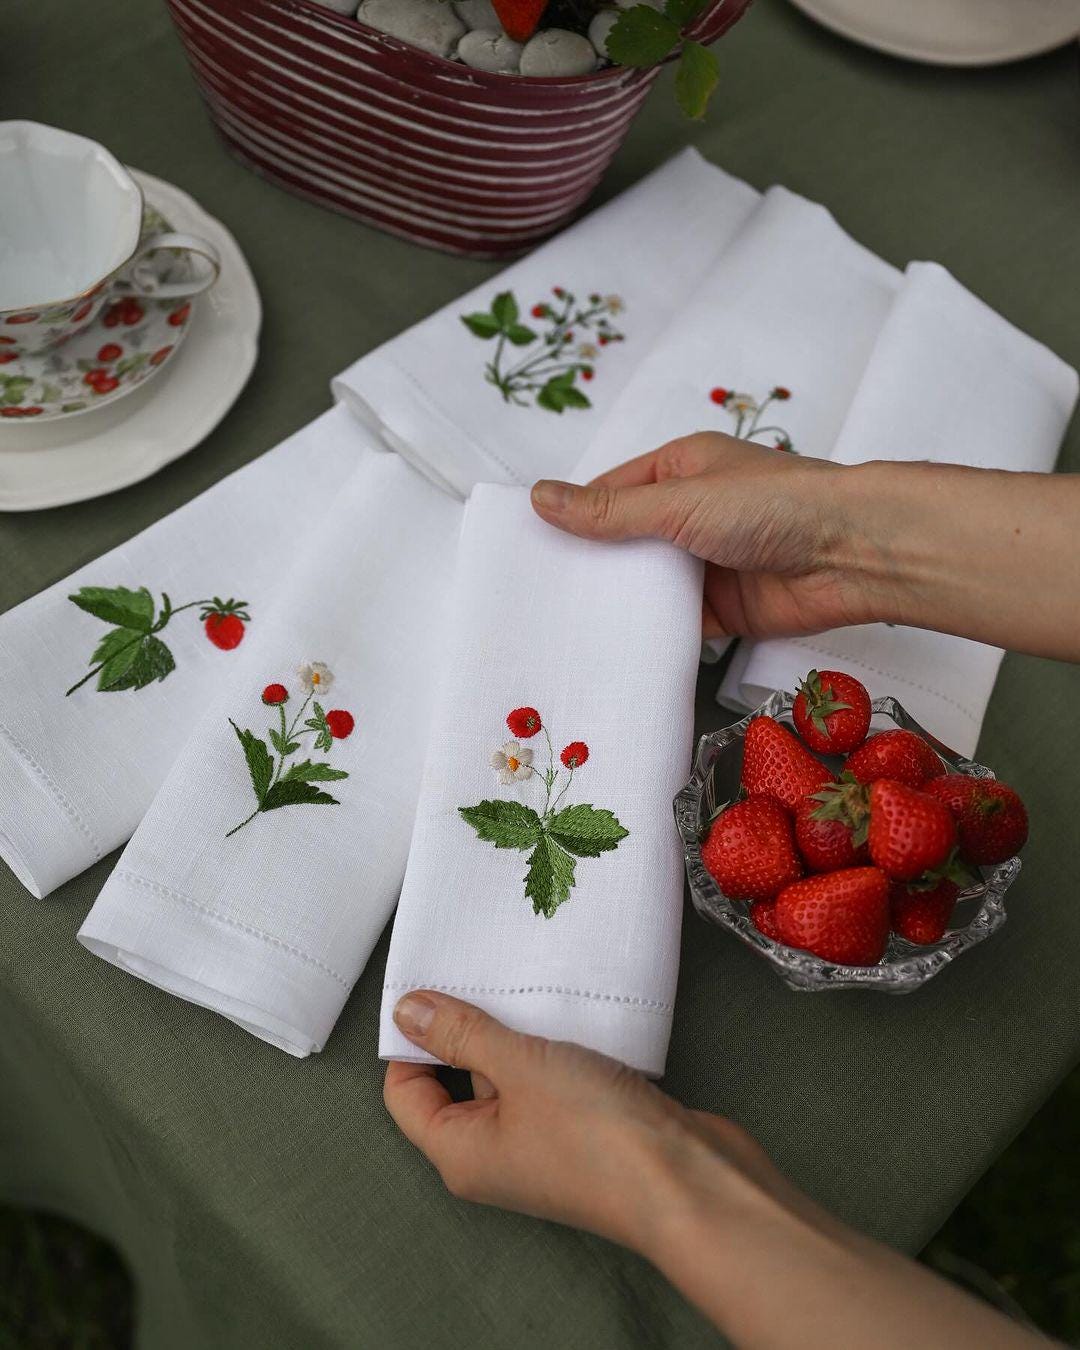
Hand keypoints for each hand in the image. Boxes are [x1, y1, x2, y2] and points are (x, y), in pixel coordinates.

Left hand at [382, 990, 772, 1254]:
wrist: (688, 1181)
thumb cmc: (594, 1134)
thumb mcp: (517, 1066)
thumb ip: (462, 1034)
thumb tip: (406, 1012)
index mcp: (459, 1152)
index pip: (405, 1093)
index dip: (410, 1040)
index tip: (431, 985)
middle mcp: (493, 1154)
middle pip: (456, 1081)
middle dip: (466, 1027)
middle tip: (477, 969)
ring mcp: (540, 1143)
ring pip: (508, 1075)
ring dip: (514, 1032)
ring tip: (522, 978)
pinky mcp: (582, 1130)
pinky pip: (549, 1079)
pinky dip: (552, 1046)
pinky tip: (566, 1007)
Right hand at [530, 433, 871, 641]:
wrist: (852, 555)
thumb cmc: (773, 505)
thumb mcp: (679, 502)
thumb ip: (611, 511)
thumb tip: (542, 498)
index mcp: (680, 470)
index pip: (611, 492)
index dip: (572, 518)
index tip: (529, 548)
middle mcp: (691, 513)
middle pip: (626, 542)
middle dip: (591, 566)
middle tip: (536, 595)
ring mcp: (707, 563)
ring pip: (648, 586)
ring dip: (620, 603)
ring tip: (561, 626)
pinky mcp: (724, 610)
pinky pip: (676, 623)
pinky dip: (651, 633)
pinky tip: (612, 647)